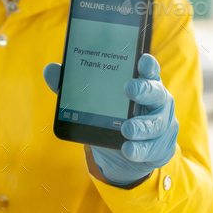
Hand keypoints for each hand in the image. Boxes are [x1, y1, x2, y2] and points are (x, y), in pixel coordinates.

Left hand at [43, 54, 178, 186]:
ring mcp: (162, 123)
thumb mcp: (94, 103)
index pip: (149, 70)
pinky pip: (153, 147)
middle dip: (144, 90)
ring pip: (157, 123)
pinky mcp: (162, 145)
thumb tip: (51, 70)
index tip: (141, 60)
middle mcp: (157, 100)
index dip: (147, 64)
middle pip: (156, 92)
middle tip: (128, 89)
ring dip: (141, 126)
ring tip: (126, 129)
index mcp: (142, 83)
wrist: (126, 153)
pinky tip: (129, 150)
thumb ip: (74, 87)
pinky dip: (140, 149)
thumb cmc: (112, 118)